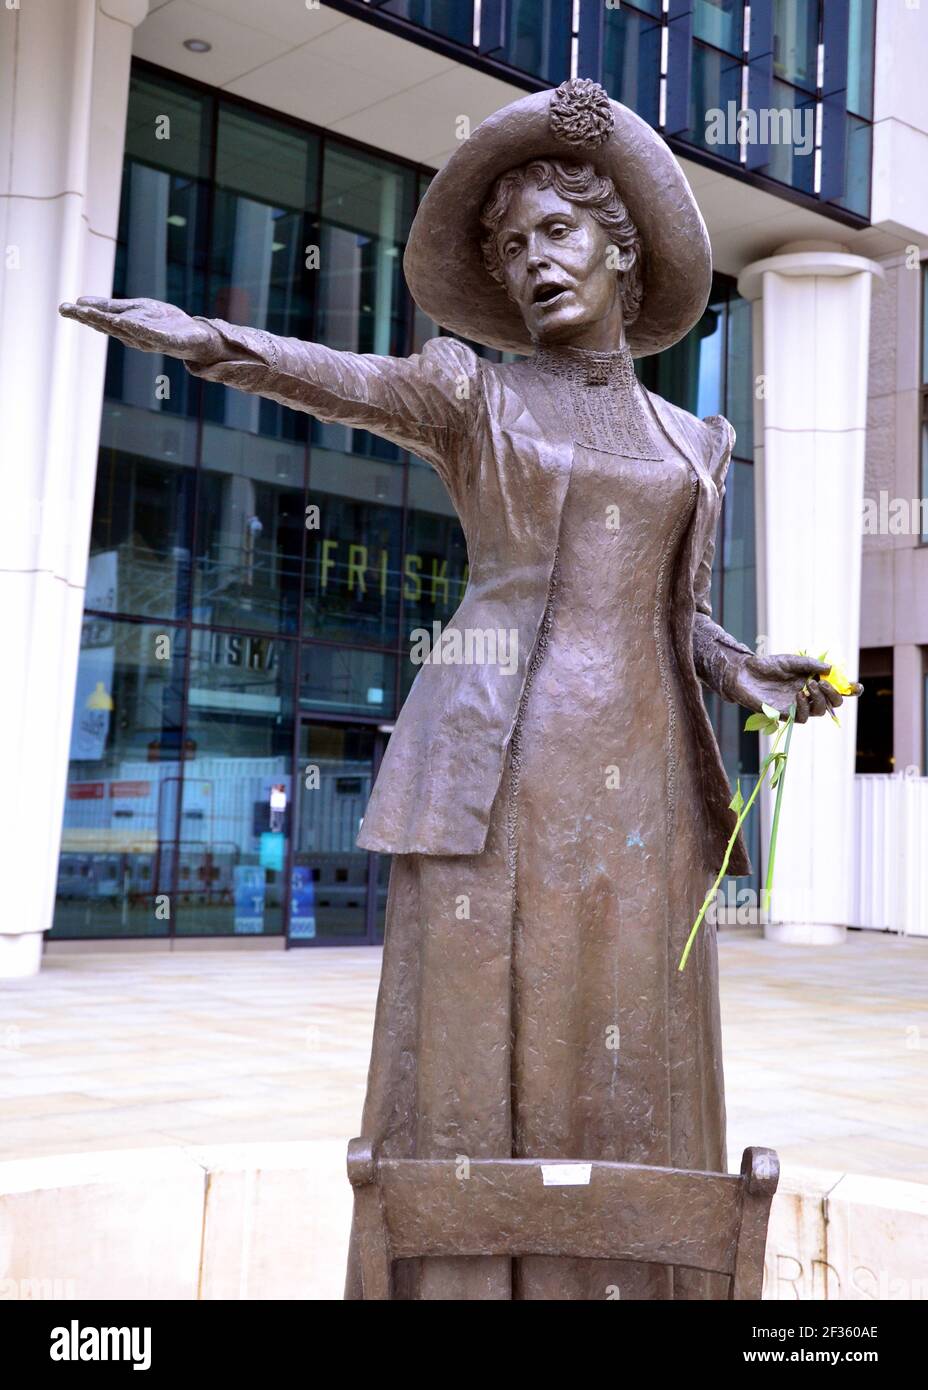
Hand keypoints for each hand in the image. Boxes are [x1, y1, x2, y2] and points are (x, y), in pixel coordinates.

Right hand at [59, 296, 218, 363]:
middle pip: (107, 325)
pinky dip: (134, 328)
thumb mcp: (135, 309)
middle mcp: (133, 336)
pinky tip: (122, 321)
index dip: (82, 314)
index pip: (101, 320)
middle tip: (68, 309)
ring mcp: (149, 339)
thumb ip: (111, 307)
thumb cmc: (165, 323)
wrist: (196, 336)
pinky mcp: (167, 340)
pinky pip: (148, 333)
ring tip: (87, 312)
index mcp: (125, 328)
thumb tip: (81, 302)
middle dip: (87, 317)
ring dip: (104, 321)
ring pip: (123, 330)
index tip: (64, 308)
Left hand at [728, 652, 862, 723]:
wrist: (743, 673)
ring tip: (809, 686)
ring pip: (819, 712)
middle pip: (832, 704)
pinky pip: (802, 717)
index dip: (850, 690)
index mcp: (813, 681)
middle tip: (822, 682)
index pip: (837, 689)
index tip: (856, 687)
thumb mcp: (792, 661)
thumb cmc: (767, 665)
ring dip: (819, 700)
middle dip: (833, 695)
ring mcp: (798, 706)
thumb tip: (831, 669)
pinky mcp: (785, 714)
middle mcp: (808, 696)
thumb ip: (811, 665)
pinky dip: (804, 707)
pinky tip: (798, 695)